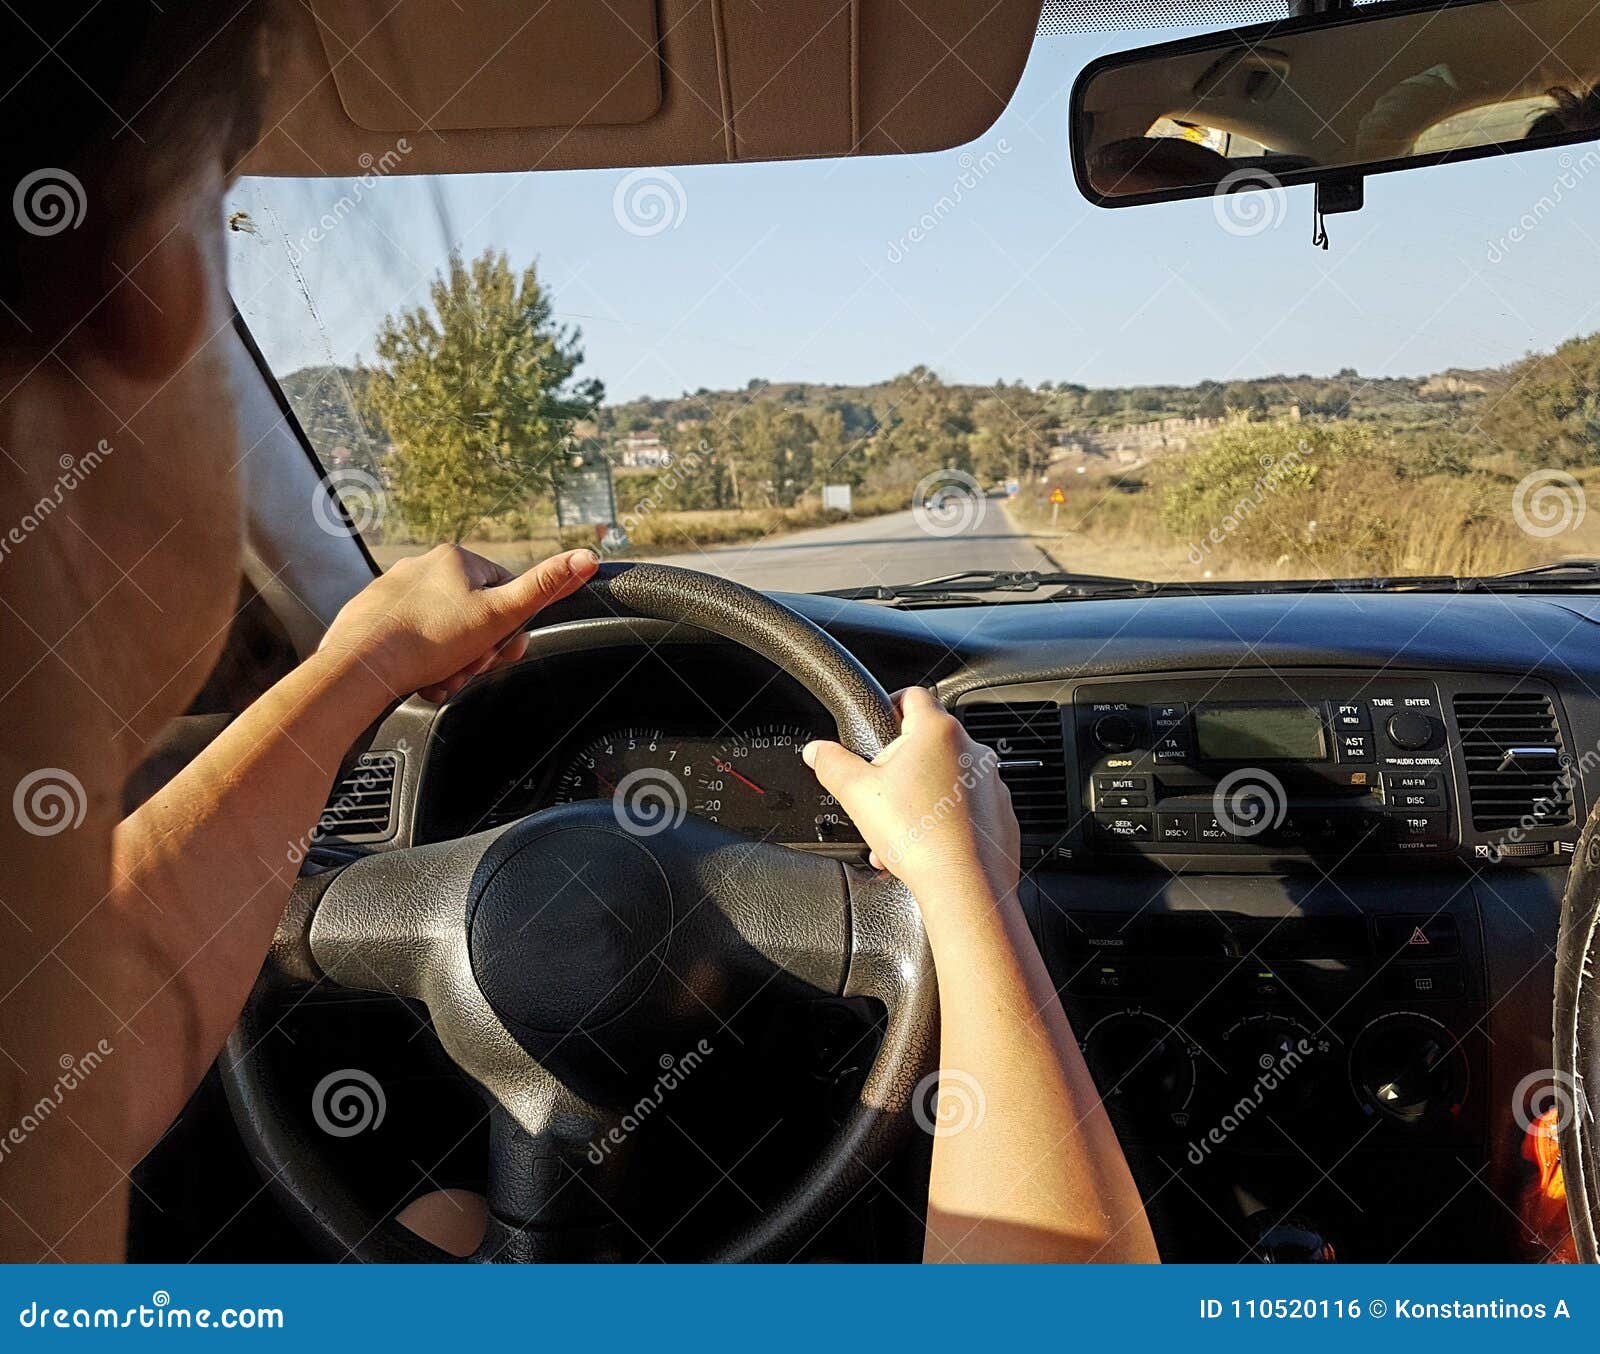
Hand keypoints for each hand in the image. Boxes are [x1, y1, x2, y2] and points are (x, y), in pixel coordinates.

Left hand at [318, 545, 598, 702]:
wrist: (362, 667)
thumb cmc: (431, 640)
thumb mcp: (500, 615)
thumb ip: (545, 587)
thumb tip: (587, 557)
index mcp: (456, 559)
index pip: (504, 593)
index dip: (508, 630)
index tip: (498, 652)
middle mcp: (422, 567)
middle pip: (473, 617)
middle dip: (476, 652)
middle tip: (467, 670)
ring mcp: (394, 593)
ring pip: (443, 635)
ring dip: (451, 665)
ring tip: (441, 679)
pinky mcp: (372, 618)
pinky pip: (412, 644)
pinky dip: (422, 666)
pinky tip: (420, 680)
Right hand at [802, 687, 1019, 902]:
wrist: (965, 886)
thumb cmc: (919, 837)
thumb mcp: (858, 794)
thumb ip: (832, 764)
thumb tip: (818, 751)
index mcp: (938, 732)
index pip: (912, 695)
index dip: (889, 705)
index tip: (877, 727)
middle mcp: (972, 751)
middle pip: (926, 744)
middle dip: (899, 769)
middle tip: (880, 795)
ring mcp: (991, 784)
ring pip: (945, 780)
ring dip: (920, 799)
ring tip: (898, 833)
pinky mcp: (1000, 814)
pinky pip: (967, 809)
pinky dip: (945, 821)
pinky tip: (924, 847)